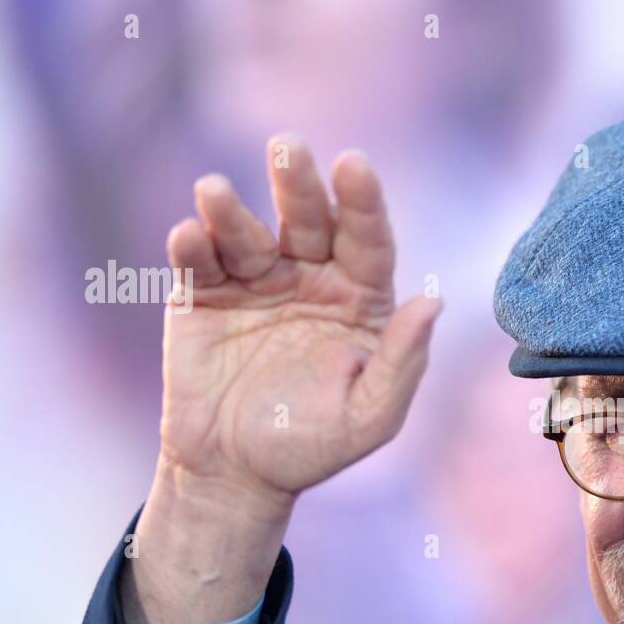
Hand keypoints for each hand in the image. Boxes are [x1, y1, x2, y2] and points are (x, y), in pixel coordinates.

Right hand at [160, 134, 439, 506]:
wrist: (236, 475)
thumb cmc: (313, 445)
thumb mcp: (370, 417)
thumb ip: (403, 362)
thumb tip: (433, 301)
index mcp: (359, 298)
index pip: (367, 241)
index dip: (363, 203)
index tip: (355, 165)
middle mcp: (309, 278)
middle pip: (307, 220)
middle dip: (297, 184)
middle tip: (287, 147)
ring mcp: (253, 282)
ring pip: (245, 232)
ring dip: (230, 210)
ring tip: (214, 191)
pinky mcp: (201, 296)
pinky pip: (197, 263)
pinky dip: (192, 246)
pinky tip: (190, 236)